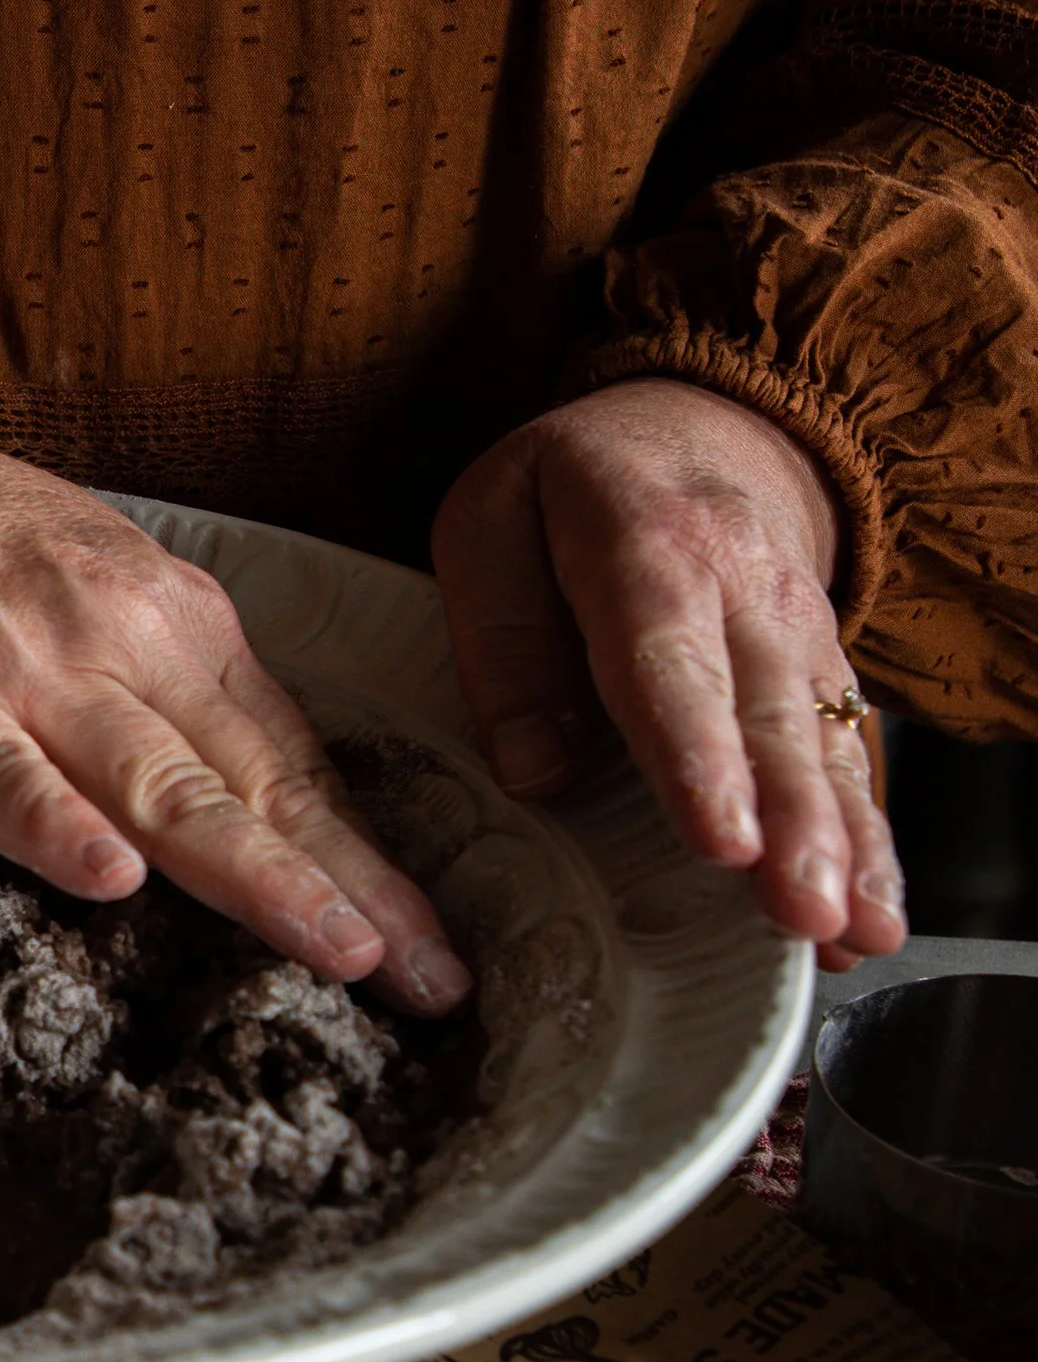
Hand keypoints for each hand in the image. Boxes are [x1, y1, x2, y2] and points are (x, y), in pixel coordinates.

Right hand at [0, 260, 468, 1009]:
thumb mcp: (91, 586)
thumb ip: (161, 685)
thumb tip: (243, 785)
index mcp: (173, 622)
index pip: (290, 763)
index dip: (366, 861)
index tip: (430, 951)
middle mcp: (121, 641)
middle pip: (254, 786)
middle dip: (351, 890)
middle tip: (429, 983)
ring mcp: (22, 666)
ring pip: (157, 784)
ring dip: (255, 871)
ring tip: (335, 948)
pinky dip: (52, 825)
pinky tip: (108, 879)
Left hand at [431, 377, 905, 967]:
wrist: (704, 428)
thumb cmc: (574, 488)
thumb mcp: (493, 522)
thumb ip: (502, 642)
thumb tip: (534, 770)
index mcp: (646, 545)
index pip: (672, 661)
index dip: (699, 758)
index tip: (721, 842)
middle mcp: (745, 591)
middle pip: (771, 718)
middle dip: (794, 824)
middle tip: (801, 911)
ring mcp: (799, 636)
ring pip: (828, 747)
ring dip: (846, 847)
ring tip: (854, 933)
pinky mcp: (825, 677)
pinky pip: (850, 762)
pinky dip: (868, 843)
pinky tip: (868, 918)